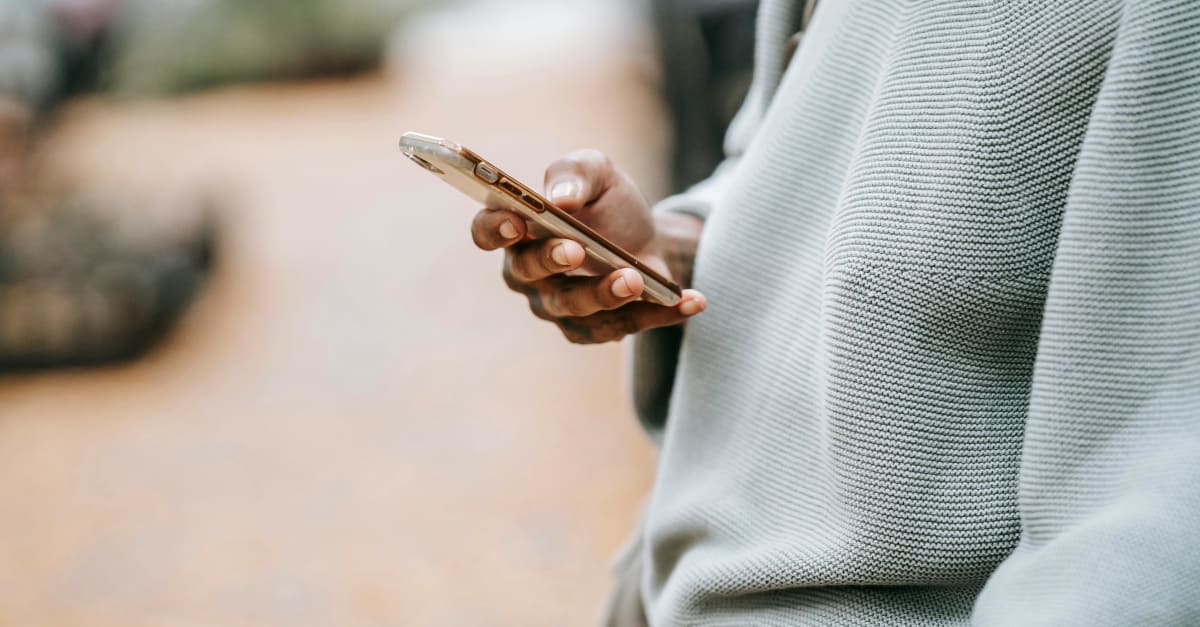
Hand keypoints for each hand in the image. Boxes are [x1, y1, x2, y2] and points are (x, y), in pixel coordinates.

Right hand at [470, 150, 706, 343]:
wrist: (645, 236)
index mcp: (516, 228)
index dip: (495, 230)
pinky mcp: (594, 328)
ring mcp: (558, 306)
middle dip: (550, 262)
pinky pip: (622, 326)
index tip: (516, 222)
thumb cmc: (607, 203)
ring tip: (634, 278)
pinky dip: (658, 314)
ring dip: (604, 295)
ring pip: (573, 309)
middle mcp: (527, 273)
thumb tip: (561, 197)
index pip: (487, 232)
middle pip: (528, 274)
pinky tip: (692, 301)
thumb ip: (575, 173)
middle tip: (576, 250)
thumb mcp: (597, 171)